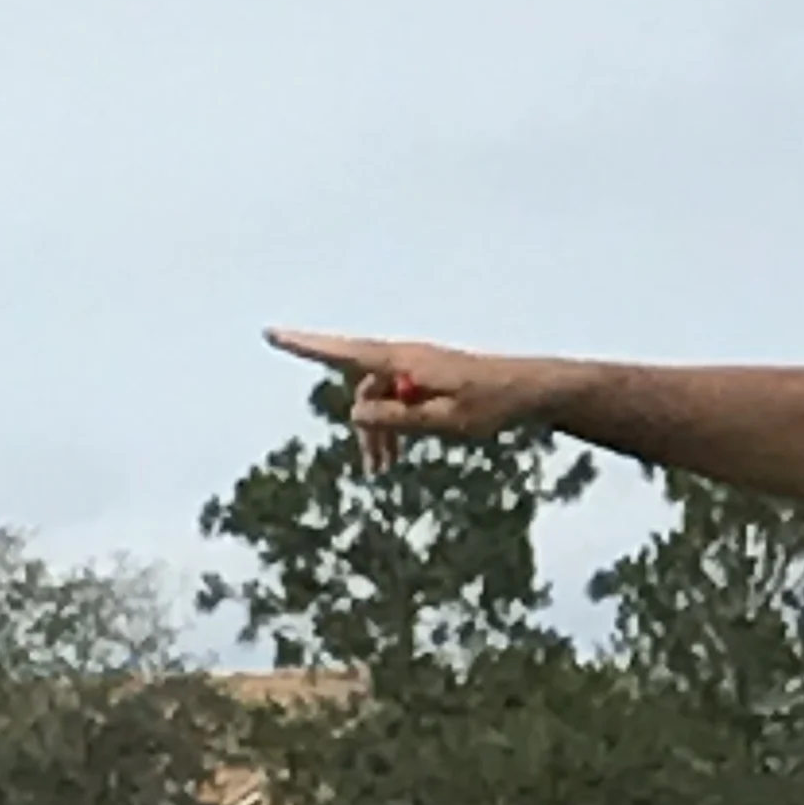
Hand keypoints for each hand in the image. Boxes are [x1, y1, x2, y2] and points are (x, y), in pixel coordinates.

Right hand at [264, 328, 561, 455]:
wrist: (531, 390)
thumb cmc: (492, 403)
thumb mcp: (444, 420)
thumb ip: (398, 418)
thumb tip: (353, 414)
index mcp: (405, 362)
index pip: (345, 353)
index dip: (306, 347)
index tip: (273, 335)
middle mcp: (406, 359)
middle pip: (363, 389)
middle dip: (365, 427)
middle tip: (375, 469)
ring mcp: (417, 368)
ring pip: (380, 399)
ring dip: (380, 432)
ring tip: (386, 469)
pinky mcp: (428, 379)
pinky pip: (399, 400)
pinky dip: (396, 424)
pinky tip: (400, 452)